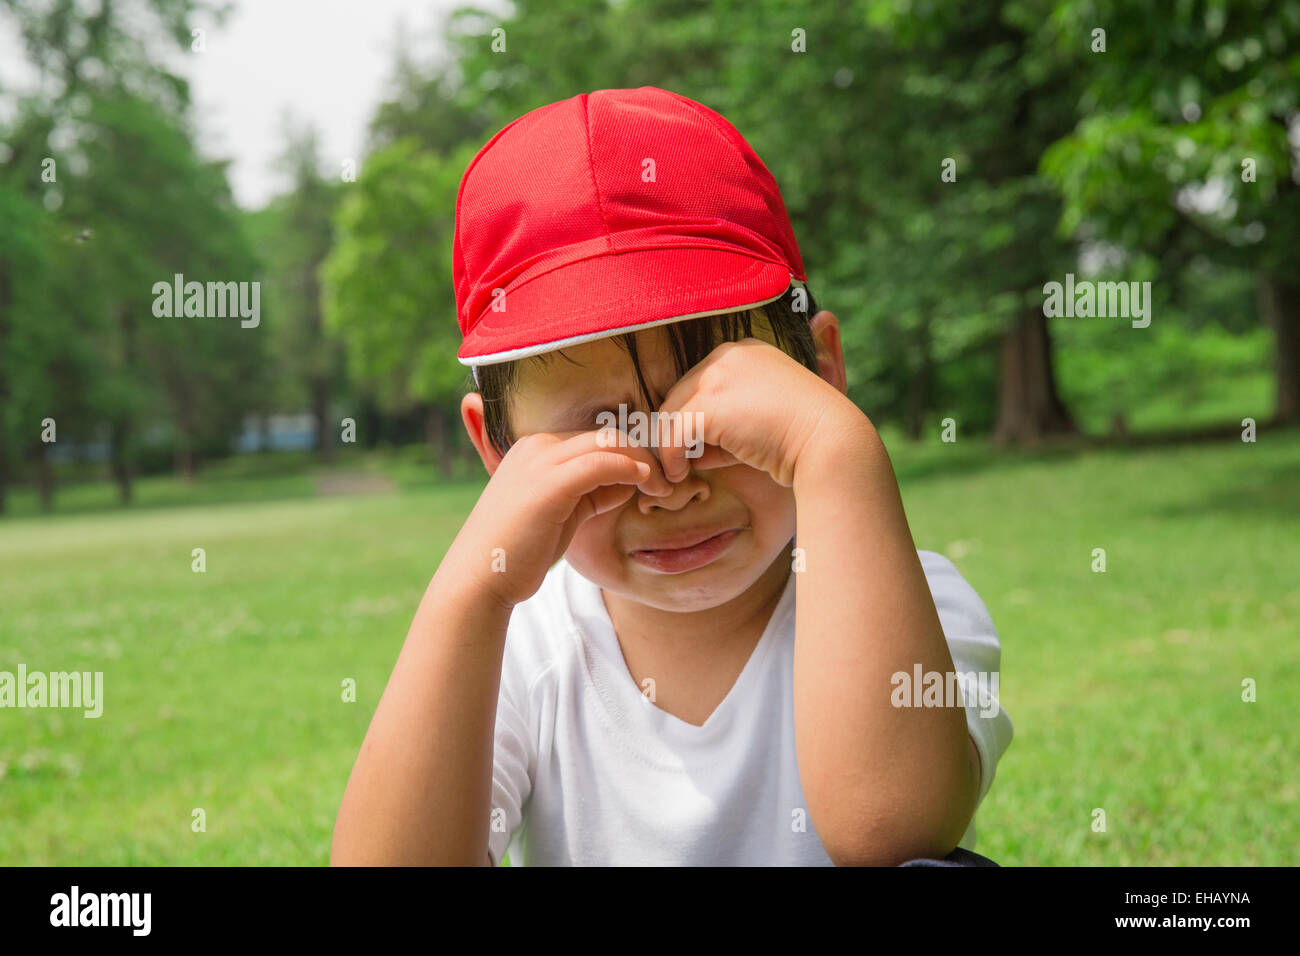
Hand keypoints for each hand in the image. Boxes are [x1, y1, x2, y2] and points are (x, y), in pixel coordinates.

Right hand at [445, 429, 671, 608]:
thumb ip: (592, 493)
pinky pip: (601, 462)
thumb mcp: (562, 513)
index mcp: (535, 449)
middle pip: (606, 434)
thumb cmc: (522, 551)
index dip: (630, 454)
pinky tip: (645, 483)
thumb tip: (630, 481)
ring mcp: (541, 461)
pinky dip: (629, 468)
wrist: (481, 578)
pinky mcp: (550, 483)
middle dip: (643, 453)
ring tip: (661, 485)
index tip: (653, 476)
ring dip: (643, 461)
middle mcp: (536, 446)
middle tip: (666, 478)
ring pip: (608, 443)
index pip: (596, 438)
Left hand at [651, 338, 860, 486]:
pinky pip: (672, 432)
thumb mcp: (767, 421)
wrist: (831, 443)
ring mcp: (718, 375)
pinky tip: (681, 474)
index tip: (703, 447)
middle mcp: (729, 354)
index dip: (697, 418)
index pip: (702, 383)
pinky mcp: (710, 403)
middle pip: (680, 394)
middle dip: (679, 430)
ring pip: (671, 412)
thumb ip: (729, 426)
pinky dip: (670, 456)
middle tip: (684, 462)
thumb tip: (692, 451)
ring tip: (680, 470)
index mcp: (747, 352)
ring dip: (670, 444)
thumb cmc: (805, 442)